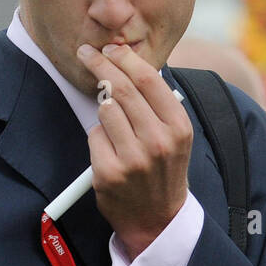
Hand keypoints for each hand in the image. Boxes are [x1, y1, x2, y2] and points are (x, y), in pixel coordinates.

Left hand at [77, 42, 192, 256]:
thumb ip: (158, 104)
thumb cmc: (164, 168)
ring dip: (104, 110)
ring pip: (105, 110)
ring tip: (114, 125)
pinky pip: (94, 135)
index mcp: (178, 127)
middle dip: (100, 65)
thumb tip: (129, 64)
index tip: (110, 48)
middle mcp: (158, 141)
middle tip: (87, 54)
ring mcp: (133, 158)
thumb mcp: (176, 136)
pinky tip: (110, 151)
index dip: (125, 58)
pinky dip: (98, 138)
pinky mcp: (109, 172)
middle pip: (122, 89)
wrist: (158, 217)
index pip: (148, 79)